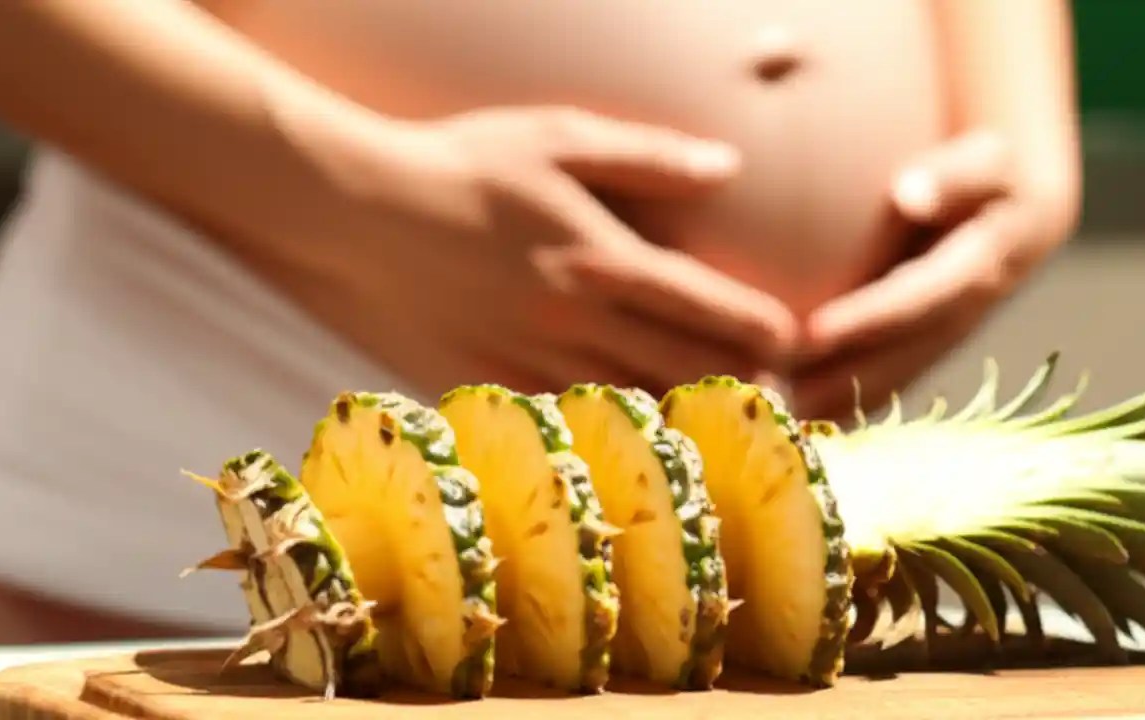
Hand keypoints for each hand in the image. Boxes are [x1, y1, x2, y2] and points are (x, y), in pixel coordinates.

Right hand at [250, 104, 795, 398]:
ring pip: (629, 412)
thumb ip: (647, 156)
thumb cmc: (457, 166)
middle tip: (774, 398)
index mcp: (600, 258)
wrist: (350, 213)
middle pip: (681, 372)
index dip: (761, 331)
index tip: (794, 344)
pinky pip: (562, 430)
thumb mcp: (554, 137)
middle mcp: (574, 322)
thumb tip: (729, 167)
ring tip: (720, 429)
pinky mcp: (485, 392)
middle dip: (737, 389)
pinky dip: (605, 441)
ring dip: (682, 422)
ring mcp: (528, 364)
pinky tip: (628, 445)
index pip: (705, 308)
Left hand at [785, 130, 1077, 420]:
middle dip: (842, 377)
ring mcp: (946, 341)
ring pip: (893, 381)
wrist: (1020, 218)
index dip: (870, 320)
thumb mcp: (987, 163)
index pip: (919, 299)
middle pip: (900, 357)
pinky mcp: (929, 352)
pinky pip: (887, 385)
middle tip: (778, 385)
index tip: (814, 332)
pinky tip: (792, 413)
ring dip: (838, 400)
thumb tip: (908, 194)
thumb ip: (952, 176)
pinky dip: (844, 402)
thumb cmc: (991, 175)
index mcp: (981, 268)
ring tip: (774, 409)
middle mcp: (963, 316)